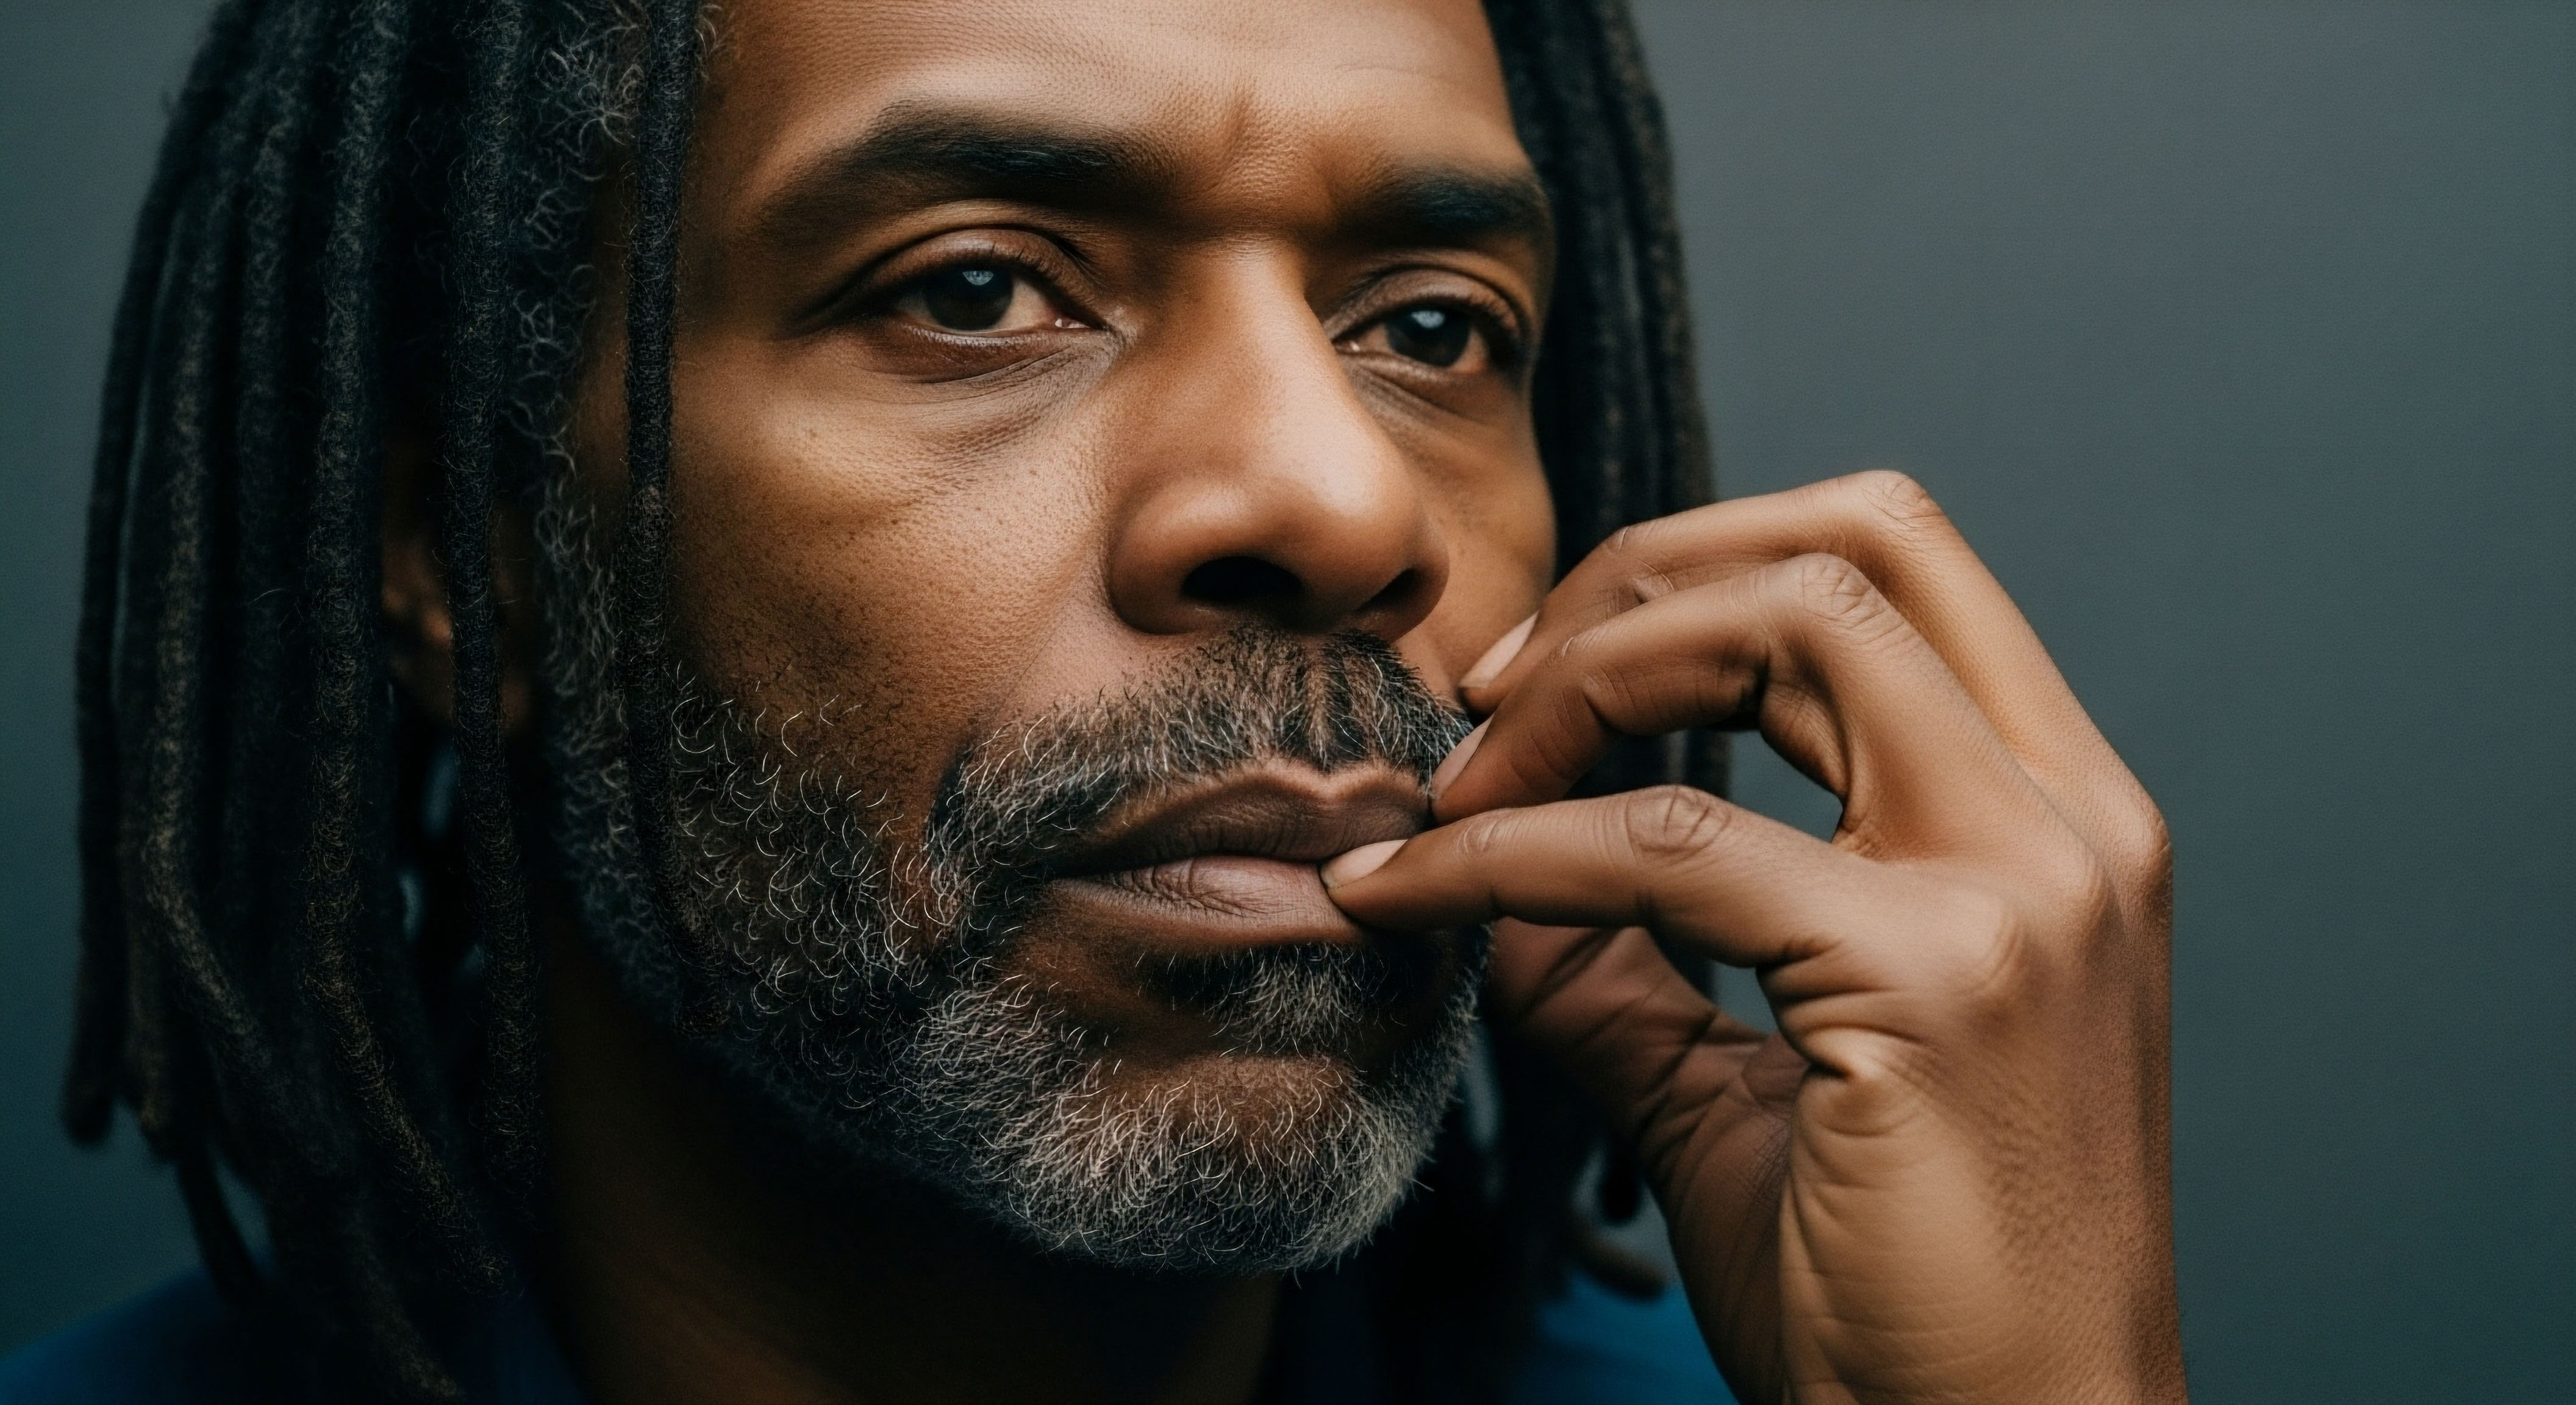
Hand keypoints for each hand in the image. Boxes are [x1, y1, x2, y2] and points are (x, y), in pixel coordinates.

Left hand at [1326, 472, 2184, 1403]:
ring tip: (1456, 782)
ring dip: (1583, 676)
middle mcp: (2070, 822)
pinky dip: (1511, 848)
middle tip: (1487, 694)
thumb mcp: (1743, 1086)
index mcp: (2056, 821)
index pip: (1889, 570)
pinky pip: (1675, 842)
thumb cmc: (1897, 1298)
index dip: (1689, 577)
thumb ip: (1626, 960)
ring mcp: (2025, 887)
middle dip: (1636, 576)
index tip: (1532, 689)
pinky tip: (1410, 891)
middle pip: (1851, 539)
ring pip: (1787, 621)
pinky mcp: (1938, 977)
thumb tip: (1478, 870)